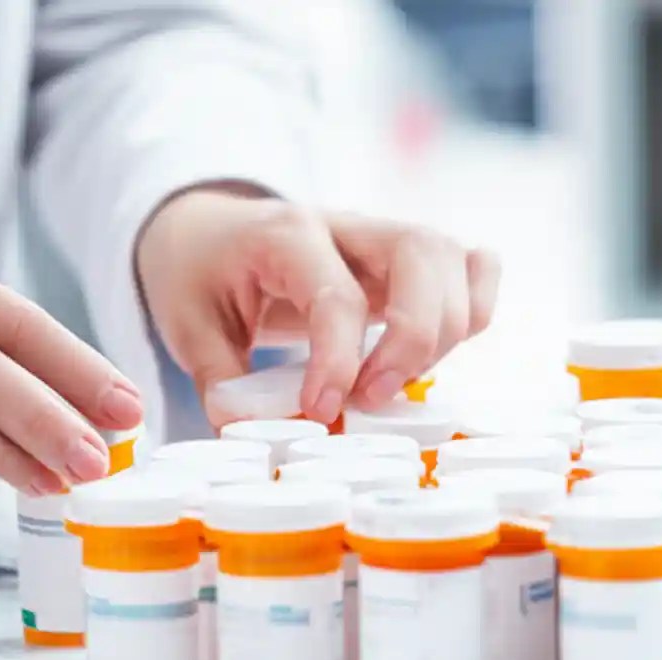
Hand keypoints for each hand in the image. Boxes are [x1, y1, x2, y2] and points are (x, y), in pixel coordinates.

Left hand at [137, 186, 499, 425]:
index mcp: (285, 234)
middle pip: (420, 254)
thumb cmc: (197, 274)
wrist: (203, 228)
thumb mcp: (187, 325)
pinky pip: (470, 264)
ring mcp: (381, 235)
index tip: (321, 412)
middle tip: (374, 399)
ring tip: (396, 385)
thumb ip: (220, 379)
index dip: (338, 363)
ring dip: (445, 330)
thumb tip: (250, 433)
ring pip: (452, 259)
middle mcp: (345, 224)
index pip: (335, 295)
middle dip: (414, 338)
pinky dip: (474, 306)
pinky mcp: (404, 257)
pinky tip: (438, 349)